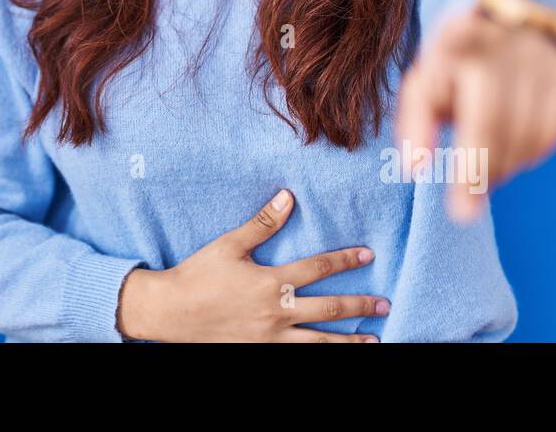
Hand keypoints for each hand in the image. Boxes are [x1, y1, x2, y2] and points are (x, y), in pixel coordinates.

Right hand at [116, 189, 388, 341]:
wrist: (172, 313)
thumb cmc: (199, 275)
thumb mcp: (230, 245)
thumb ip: (262, 223)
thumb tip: (288, 198)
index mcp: (271, 282)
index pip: (319, 268)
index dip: (346, 260)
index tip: (368, 255)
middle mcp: (277, 313)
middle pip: (329, 308)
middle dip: (360, 306)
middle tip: (384, 303)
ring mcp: (271, 338)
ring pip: (320, 342)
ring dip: (350, 341)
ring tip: (374, 340)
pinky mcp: (262, 353)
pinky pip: (299, 357)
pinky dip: (320, 355)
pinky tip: (334, 354)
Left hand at [395, 1, 555, 224]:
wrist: (499, 13)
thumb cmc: (451, 58)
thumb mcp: (421, 81)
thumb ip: (414, 125)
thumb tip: (415, 169)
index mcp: (471, 46)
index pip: (480, 122)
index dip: (473, 170)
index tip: (462, 213)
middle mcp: (516, 50)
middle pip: (509, 134)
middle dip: (486, 174)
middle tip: (467, 199)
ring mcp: (548, 63)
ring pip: (535, 139)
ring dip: (507, 164)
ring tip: (482, 165)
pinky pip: (552, 133)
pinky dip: (528, 151)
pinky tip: (506, 147)